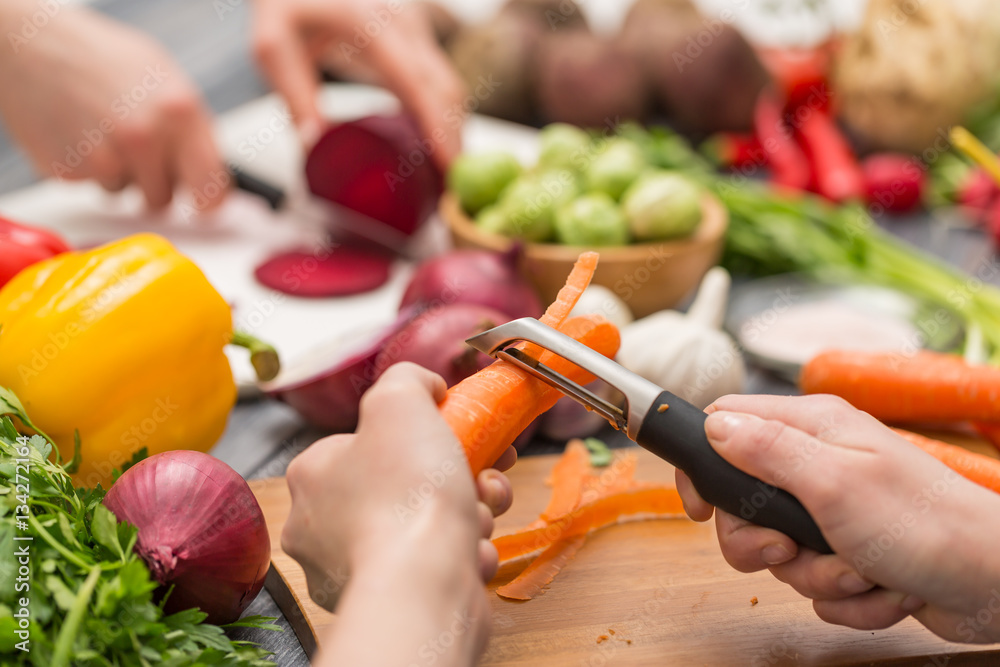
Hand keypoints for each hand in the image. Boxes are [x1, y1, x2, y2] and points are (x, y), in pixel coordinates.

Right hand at [0, 4, 224, 211]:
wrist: (30, 44)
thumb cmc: (100, 55)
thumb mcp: (165, 77)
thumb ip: (192, 127)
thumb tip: (211, 169)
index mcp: (179, 113)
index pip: (210, 187)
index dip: (208, 201)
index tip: (203, 204)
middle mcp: (144, 138)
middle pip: (164, 200)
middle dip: (156, 182)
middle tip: (139, 148)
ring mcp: (105, 157)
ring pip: (125, 195)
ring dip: (119, 174)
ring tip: (104, 131)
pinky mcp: (70, 170)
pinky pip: (91, 185)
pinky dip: (87, 167)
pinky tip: (80, 134)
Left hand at [252, 0, 464, 169]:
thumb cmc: (287, 3)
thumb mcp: (273, 46)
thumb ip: (295, 96)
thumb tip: (314, 146)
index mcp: (371, 25)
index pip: (417, 83)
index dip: (438, 127)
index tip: (448, 166)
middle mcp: (404, 24)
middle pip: (446, 88)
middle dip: (455, 139)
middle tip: (452, 188)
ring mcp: (415, 28)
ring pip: (450, 85)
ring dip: (454, 130)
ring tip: (446, 176)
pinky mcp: (417, 38)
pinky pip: (440, 81)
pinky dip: (444, 116)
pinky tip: (436, 147)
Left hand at [281, 363, 512, 665]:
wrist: (425, 586)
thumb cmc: (407, 494)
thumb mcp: (402, 401)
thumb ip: (408, 379)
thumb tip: (425, 387)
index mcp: (311, 475)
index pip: (366, 441)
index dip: (421, 431)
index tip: (460, 432)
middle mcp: (318, 527)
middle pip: (402, 483)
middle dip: (454, 477)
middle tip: (482, 475)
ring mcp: (348, 570)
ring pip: (422, 526)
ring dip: (465, 514)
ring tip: (479, 515)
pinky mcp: (385, 603)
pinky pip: (432, 566)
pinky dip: (460, 556)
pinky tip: (469, 554)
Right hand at [677, 393, 999, 642]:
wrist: (994, 585)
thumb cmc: (924, 525)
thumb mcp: (833, 481)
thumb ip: (767, 450)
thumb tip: (713, 426)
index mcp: (812, 429)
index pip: (728, 425)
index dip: (704, 465)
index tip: (700, 508)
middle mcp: (819, 465)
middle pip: (743, 502)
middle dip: (763, 542)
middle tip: (790, 548)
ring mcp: (835, 511)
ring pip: (779, 551)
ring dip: (814, 574)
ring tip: (859, 571)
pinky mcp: (851, 553)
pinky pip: (815, 582)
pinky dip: (845, 596)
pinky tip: (881, 588)